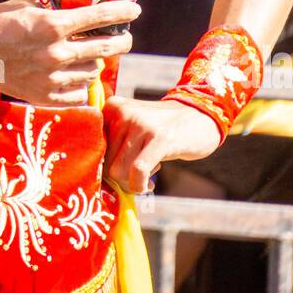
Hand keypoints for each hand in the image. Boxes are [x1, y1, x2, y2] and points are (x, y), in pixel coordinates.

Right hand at [0, 0, 141, 108]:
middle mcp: (56, 52)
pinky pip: (79, 93)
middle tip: (125, 38)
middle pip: (106, 49)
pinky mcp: (45, 96)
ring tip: (90, 57)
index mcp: (54, 25)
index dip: (122, 12)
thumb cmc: (2, 21)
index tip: (135, 9)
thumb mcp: (29, 3)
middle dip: (121, 41)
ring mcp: (52, 78)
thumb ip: (57, 1)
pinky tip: (76, 76)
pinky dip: (81, 85)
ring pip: (93, 72)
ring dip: (95, 63)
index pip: (100, 17)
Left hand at [102, 97, 221, 194]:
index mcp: (112, 107)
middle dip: (119, 177)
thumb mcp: (132, 125)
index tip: (117, 172)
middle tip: (136, 175)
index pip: (92, 148)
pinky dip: (139, 185)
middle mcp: (124, 112)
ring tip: (146, 176)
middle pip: (104, 162)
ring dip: (131, 183)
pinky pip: (137, 171)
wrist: (200, 116)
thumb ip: (111, 142)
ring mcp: (142, 124)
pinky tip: (149, 184)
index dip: (102, 167)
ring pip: (118, 170)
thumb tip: (93, 176)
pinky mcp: (160, 138)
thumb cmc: (160, 129)